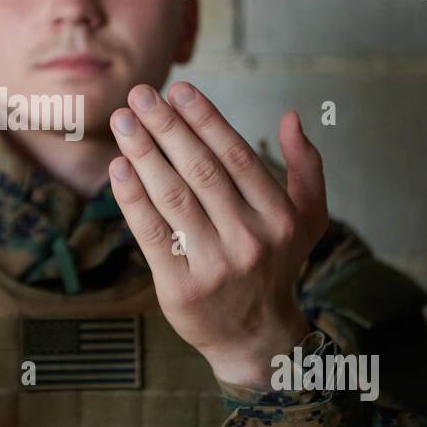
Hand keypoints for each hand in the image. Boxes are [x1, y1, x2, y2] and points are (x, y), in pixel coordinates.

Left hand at [107, 81, 329, 390]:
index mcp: (280, 217)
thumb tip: (292, 117)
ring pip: (173, 197)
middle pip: (201, 171)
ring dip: (144, 153)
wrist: (254, 337)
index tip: (178, 89)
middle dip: (167, 127)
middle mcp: (250, 239)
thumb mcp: (307, 219)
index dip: (205, 119)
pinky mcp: (181, 287)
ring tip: (122, 120)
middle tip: (140, 95)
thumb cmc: (276, 264)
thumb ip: (306, 167)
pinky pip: (151, 233)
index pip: (236, 157)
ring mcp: (215, 265)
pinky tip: (118, 167)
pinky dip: (132, 198)